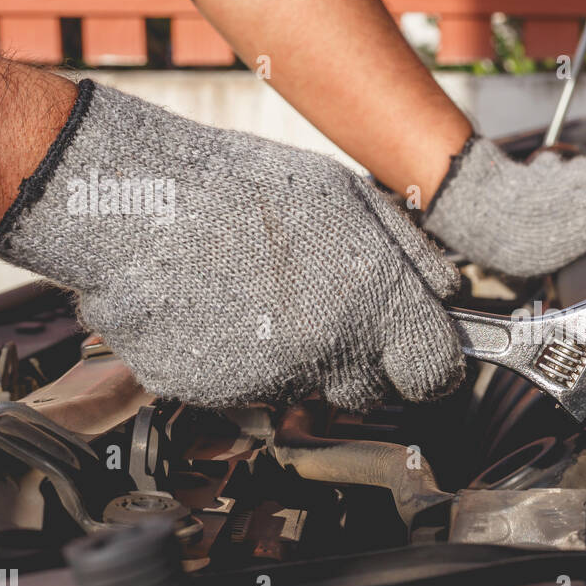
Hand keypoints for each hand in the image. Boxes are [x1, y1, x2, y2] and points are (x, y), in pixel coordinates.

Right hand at [0, 81, 463, 410]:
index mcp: (375, 299)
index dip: (431, 363)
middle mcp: (332, 349)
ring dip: (299, 356)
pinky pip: (248, 389)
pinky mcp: (217, 396)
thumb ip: (412, 255)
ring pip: (309, 389)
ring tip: (260, 293)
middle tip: (331, 309)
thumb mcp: (349, 196)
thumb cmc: (242, 188)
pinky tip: (221, 309)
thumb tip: (450, 295)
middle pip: (373, 391)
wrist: (134, 204)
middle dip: (364, 361)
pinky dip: (241, 360)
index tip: (419, 351)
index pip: (437, 374)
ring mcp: (273, 379)